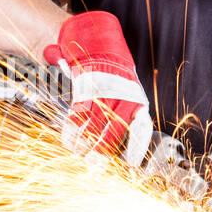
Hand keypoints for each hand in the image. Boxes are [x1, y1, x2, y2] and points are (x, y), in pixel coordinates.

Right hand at [44, 11, 152, 165]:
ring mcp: (102, 91)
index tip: (132, 164)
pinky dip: (72, 130)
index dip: (137, 146)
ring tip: (79, 154)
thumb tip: (124, 151)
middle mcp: (121, 96)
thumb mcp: (126, 95)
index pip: (141, 126)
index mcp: (136, 100)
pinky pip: (77, 113)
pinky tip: (70, 142)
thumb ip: (125, 119)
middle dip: (103, 150)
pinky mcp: (84, 88)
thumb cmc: (114, 78)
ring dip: (84, 142)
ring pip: (93, 123)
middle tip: (95, 166)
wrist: (95, 44)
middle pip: (114, 128)